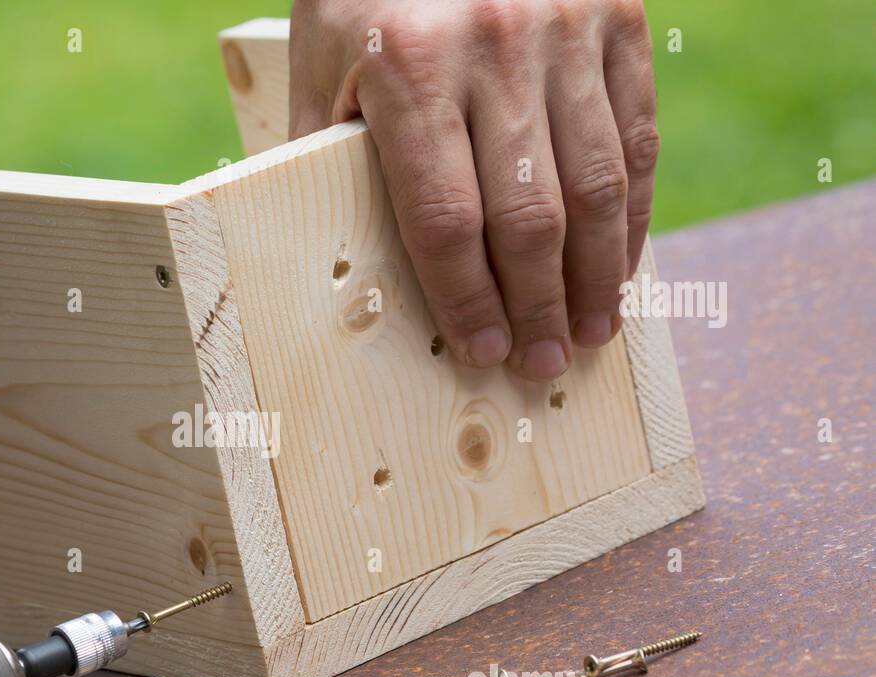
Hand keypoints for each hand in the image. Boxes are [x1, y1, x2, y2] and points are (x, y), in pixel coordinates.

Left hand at [290, 0, 657, 380]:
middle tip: (540, 362)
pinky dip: (635, 208)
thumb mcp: (322, 57)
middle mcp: (495, 47)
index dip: (468, 297)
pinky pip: (636, 134)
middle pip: (529, 215)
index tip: (482, 348)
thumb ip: (328, 150)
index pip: (446, 217)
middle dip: (536, 305)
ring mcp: (566, 29)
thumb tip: (338, 250)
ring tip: (589, 332)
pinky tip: (620, 261)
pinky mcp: (616, 15)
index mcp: (409, 65)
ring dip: (597, 274)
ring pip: (596, 184)